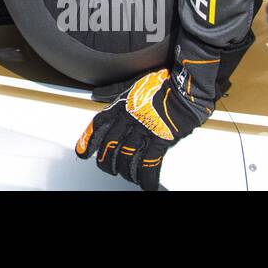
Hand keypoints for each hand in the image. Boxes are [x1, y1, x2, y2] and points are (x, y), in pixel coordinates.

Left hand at [76, 67, 210, 189]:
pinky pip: (150, 162)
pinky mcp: (161, 139)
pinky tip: (145, 184)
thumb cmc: (162, 83)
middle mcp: (130, 118)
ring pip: (127, 155)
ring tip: (124, 176)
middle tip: (105, 168)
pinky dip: (147, 176)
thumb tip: (96, 94)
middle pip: (110, 143)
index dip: (89, 139)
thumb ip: (113, 90)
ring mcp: (145, 129)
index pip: (99, 124)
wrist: (185, 87)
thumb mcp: (132, 83)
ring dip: (124, 169)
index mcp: (122, 105)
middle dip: (105, 159)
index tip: (82, 152)